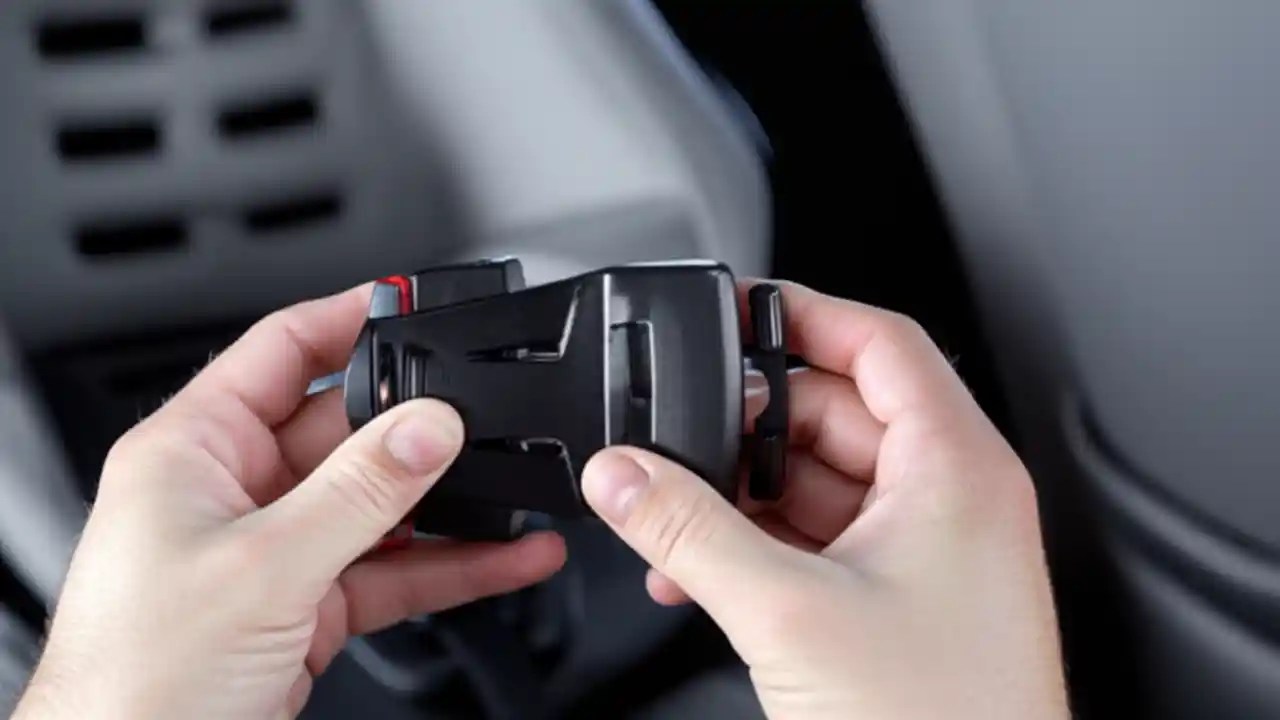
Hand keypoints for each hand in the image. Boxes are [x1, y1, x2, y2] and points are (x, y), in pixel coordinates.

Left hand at [13, 286, 565, 719]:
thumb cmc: (137, 681)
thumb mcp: (263, 566)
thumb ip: (358, 493)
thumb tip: (428, 427)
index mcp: (194, 450)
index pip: (281, 351)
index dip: (348, 319)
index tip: (414, 304)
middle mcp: (233, 492)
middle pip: (346, 432)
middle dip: (415, 433)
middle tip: (480, 426)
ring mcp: (273, 551)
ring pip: (379, 508)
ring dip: (447, 507)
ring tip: (515, 493)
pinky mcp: (306, 607)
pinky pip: (393, 569)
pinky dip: (449, 567)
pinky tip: (504, 559)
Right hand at [581, 281, 1068, 719]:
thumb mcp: (787, 612)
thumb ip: (689, 530)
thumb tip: (622, 474)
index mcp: (956, 468)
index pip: (880, 341)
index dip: (803, 314)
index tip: (736, 307)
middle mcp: (951, 499)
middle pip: (834, 411)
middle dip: (745, 430)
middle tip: (675, 446)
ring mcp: (927, 552)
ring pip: (818, 481)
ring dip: (742, 498)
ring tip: (675, 526)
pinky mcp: (900, 600)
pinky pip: (819, 540)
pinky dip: (760, 546)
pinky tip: (701, 572)